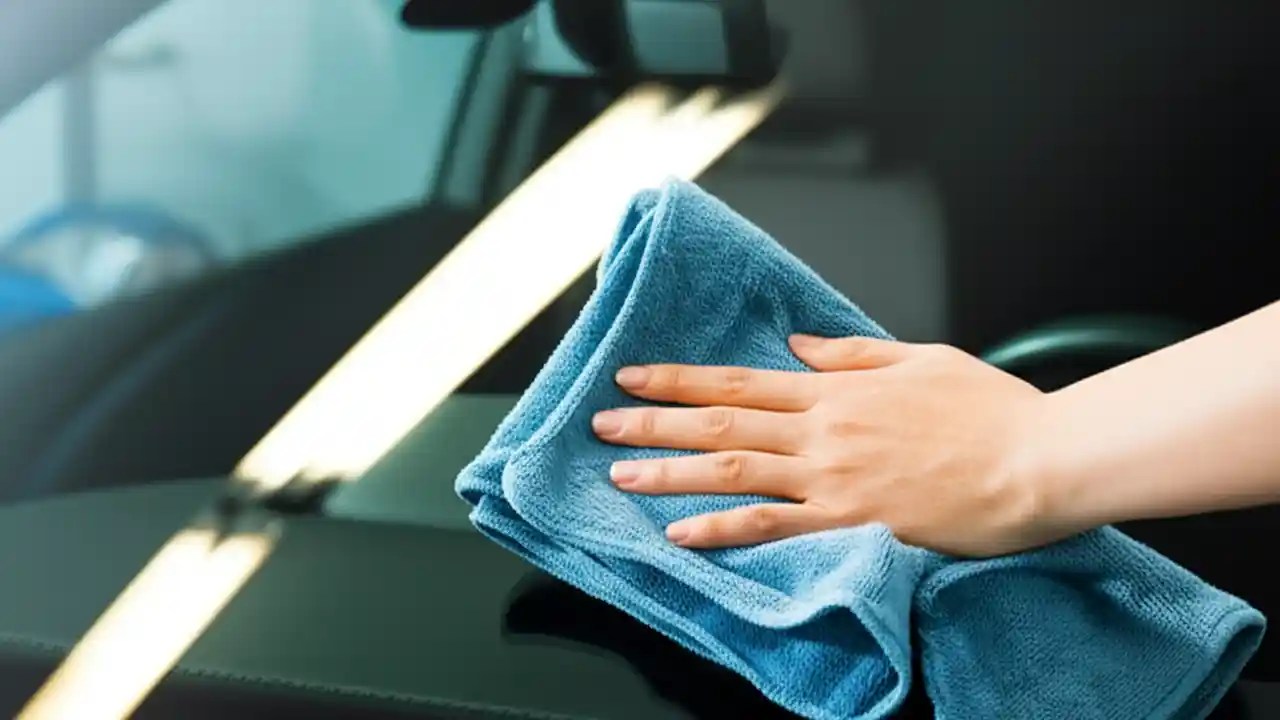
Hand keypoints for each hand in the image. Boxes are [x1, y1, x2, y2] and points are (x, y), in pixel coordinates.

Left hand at [592, 334, 1064, 556]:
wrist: (1040, 459)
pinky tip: (681, 534)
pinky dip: (723, 529)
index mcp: (838, 389)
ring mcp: (833, 477)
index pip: (739, 380)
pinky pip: (773, 526)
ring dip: (669, 472)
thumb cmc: (993, 410)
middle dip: (653, 422)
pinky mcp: (853, 521)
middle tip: (602, 424)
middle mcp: (823, 429)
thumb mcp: (921, 358)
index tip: (633, 376)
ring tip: (619, 475)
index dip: (679, 378)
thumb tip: (796, 344)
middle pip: (720, 421)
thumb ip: (851, 353)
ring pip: (733, 469)